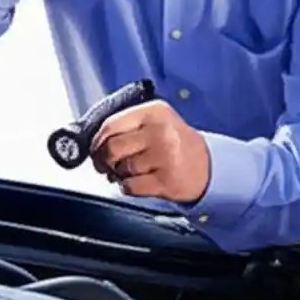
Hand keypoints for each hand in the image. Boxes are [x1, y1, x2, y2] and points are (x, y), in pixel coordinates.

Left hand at [89, 99, 209, 203]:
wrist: (206, 166)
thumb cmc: (173, 143)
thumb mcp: (154, 121)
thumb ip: (126, 124)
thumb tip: (93, 141)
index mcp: (154, 111)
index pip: (110, 125)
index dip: (97, 141)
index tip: (95, 149)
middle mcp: (160, 131)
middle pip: (112, 148)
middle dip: (104, 160)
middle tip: (106, 166)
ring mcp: (165, 156)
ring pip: (121, 169)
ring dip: (119, 174)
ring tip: (129, 172)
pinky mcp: (167, 180)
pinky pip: (130, 187)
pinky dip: (127, 188)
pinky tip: (137, 183)